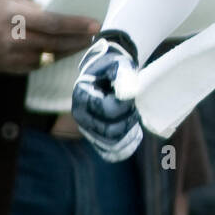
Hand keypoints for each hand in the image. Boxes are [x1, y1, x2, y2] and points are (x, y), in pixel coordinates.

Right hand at [0, 0, 98, 73]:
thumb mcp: (13, 0)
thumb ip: (36, 8)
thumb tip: (57, 17)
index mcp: (18, 17)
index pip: (54, 23)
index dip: (77, 25)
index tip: (96, 25)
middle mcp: (18, 39)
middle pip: (57, 43)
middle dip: (79, 40)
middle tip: (94, 36)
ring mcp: (15, 57)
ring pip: (51, 57)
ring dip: (70, 51)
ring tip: (83, 44)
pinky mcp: (12, 69)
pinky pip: (39, 65)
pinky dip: (53, 59)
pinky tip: (63, 53)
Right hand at [71, 34, 141, 162]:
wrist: (108, 73)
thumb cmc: (113, 67)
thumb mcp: (118, 64)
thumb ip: (122, 75)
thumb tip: (127, 93)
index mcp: (82, 95)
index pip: (108, 110)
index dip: (124, 105)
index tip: (131, 95)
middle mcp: (80, 115)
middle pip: (110, 130)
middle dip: (127, 119)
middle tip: (134, 106)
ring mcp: (87, 128)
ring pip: (112, 142)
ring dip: (128, 131)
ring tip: (134, 115)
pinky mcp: (96, 136)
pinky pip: (110, 150)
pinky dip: (125, 145)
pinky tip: (134, 133)